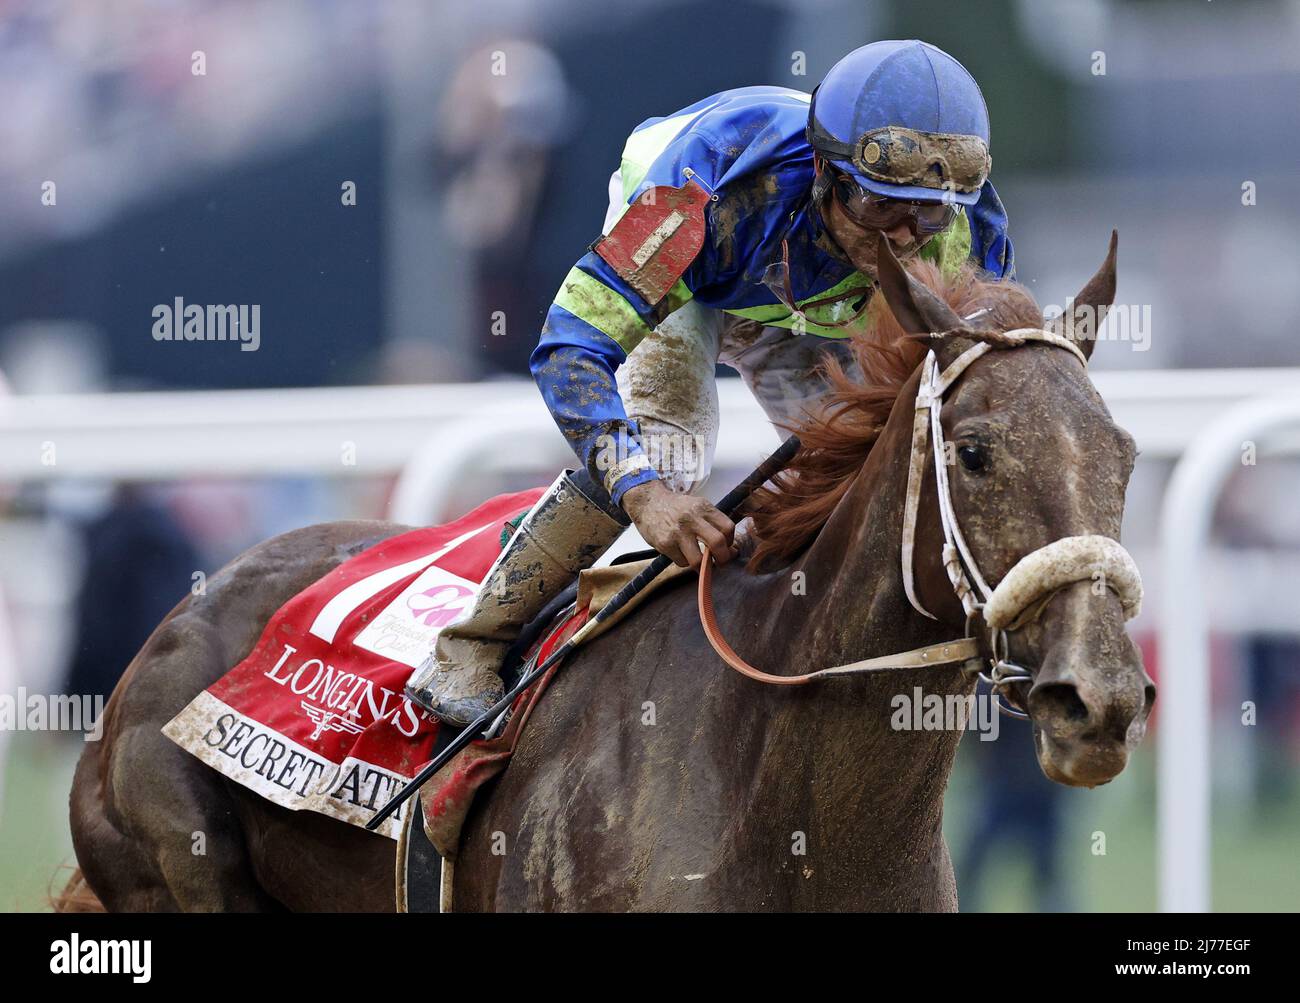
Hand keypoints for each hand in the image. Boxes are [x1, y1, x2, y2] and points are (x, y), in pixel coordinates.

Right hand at [621, 480, 736, 569]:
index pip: (728, 527)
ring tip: (703, 563)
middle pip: (717, 543)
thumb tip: (729, 546)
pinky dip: (685, 562)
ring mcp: (677, 532)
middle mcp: (691, 519)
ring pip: (699, 559)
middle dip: (724, 558)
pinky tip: (683, 554)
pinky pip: (682, 562)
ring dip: (703, 566)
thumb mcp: (696, 505)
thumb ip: (712, 521)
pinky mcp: (665, 544)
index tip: (727, 546)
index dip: (731, 541)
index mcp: (703, 507)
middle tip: (721, 562)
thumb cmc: (676, 507)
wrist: (648, 502)